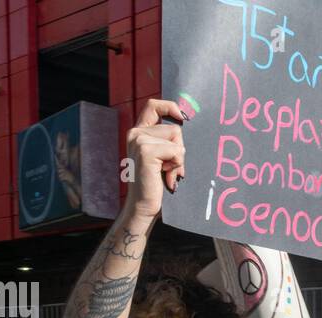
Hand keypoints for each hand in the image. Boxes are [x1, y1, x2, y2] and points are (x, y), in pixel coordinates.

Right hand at [122, 99, 187, 220]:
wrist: (143, 207)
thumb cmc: (156, 185)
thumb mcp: (162, 158)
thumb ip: (167, 141)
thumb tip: (185, 122)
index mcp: (138, 133)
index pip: (153, 106)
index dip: (170, 106)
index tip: (183, 117)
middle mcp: (135, 133)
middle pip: (175, 128)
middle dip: (180, 149)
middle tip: (171, 168)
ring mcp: (138, 141)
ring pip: (177, 138)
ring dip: (179, 160)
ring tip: (167, 173)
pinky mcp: (145, 151)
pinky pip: (176, 151)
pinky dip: (177, 166)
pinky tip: (167, 177)